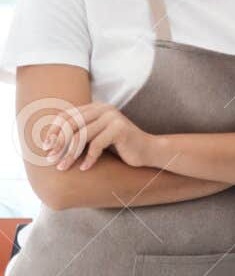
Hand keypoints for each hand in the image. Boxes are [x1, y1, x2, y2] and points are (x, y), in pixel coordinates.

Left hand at [41, 103, 157, 171]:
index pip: (67, 116)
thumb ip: (81, 132)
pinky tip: (84, 168)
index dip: (54, 131)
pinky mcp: (120, 129)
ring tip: (63, 168)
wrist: (148, 151)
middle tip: (51, 160)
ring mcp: (113, 117)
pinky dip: (89, 159)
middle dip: (59, 144)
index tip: (46, 147)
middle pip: (72, 125)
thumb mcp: (97, 136)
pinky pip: (96, 145)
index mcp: (96, 107)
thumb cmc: (120, 146)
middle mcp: (104, 108)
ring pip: (82, 136)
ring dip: (70, 155)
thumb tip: (51, 143)